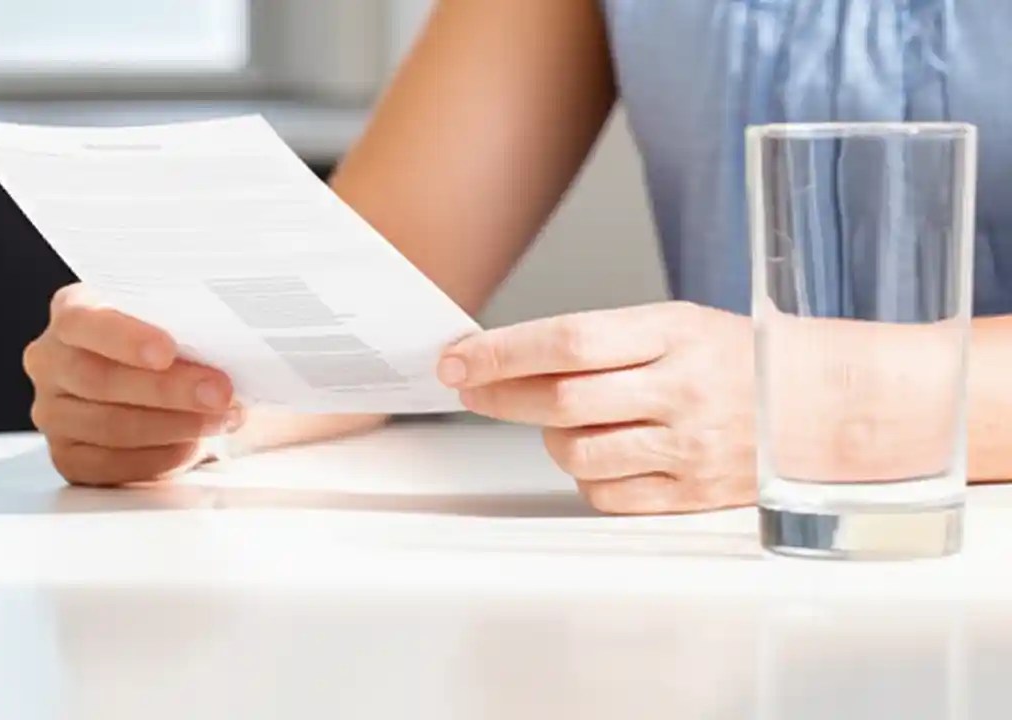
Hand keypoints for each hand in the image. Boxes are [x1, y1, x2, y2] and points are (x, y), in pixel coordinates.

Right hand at [23, 284, 242, 485]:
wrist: (165, 390)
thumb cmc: (170, 347)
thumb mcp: (172, 323)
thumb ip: (183, 327)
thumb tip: (224, 346)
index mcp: (72, 312)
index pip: (83, 322)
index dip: (126, 338)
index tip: (167, 351)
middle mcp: (50, 361)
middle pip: (100, 380)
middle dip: (168, 390)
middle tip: (219, 393)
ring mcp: (53, 412)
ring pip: (108, 426)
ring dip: (174, 425)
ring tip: (220, 420)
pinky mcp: (67, 456)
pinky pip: (109, 465)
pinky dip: (158, 457)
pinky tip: (192, 445)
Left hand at [438, 302, 755, 513]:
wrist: (821, 406)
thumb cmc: (737, 357)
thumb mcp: (677, 324)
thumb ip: (601, 341)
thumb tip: (508, 359)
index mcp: (675, 333)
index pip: (569, 340)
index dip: (503, 352)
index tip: (458, 357)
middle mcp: (681, 390)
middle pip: (561, 399)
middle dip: (499, 394)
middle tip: (471, 385)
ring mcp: (687, 447)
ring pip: (575, 451)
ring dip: (550, 436)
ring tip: (567, 418)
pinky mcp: (691, 494)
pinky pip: (605, 493)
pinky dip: (587, 474)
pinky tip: (604, 451)